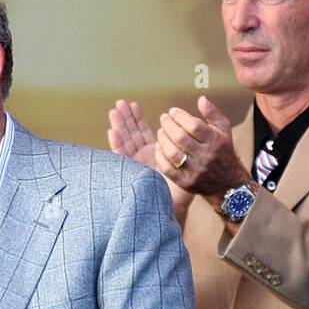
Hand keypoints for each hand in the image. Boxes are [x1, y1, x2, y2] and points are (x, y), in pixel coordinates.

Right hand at [108, 98, 194, 222]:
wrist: (177, 205)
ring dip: (119, 127)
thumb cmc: (186, 185)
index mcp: (155, 153)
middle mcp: (144, 158)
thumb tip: (196, 120)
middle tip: (120, 102)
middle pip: (131, 135)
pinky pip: (123, 158)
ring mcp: (136, 165)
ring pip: (125, 143)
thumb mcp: (190, 159)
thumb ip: (190, 141)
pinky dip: (117, 144)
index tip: (133, 105)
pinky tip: (112, 132)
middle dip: (125, 119)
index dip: (137, 119)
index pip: (143, 132)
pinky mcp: (132, 173)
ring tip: (114, 111)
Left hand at [157, 95, 250, 207]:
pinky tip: (160, 147)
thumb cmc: (223, 151)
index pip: (194, 126)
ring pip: (173, 153)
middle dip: (168, 125)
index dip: (180, 117)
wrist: (228, 182)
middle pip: (181, 138)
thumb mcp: (223, 129)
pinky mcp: (186, 182)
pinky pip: (168, 169)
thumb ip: (212, 113)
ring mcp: (195, 171)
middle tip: (163, 119)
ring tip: (161, 131)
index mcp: (215, 141)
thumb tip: (201, 99)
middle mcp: (205, 156)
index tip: (173, 111)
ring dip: (163, 140)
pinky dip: (161, 156)